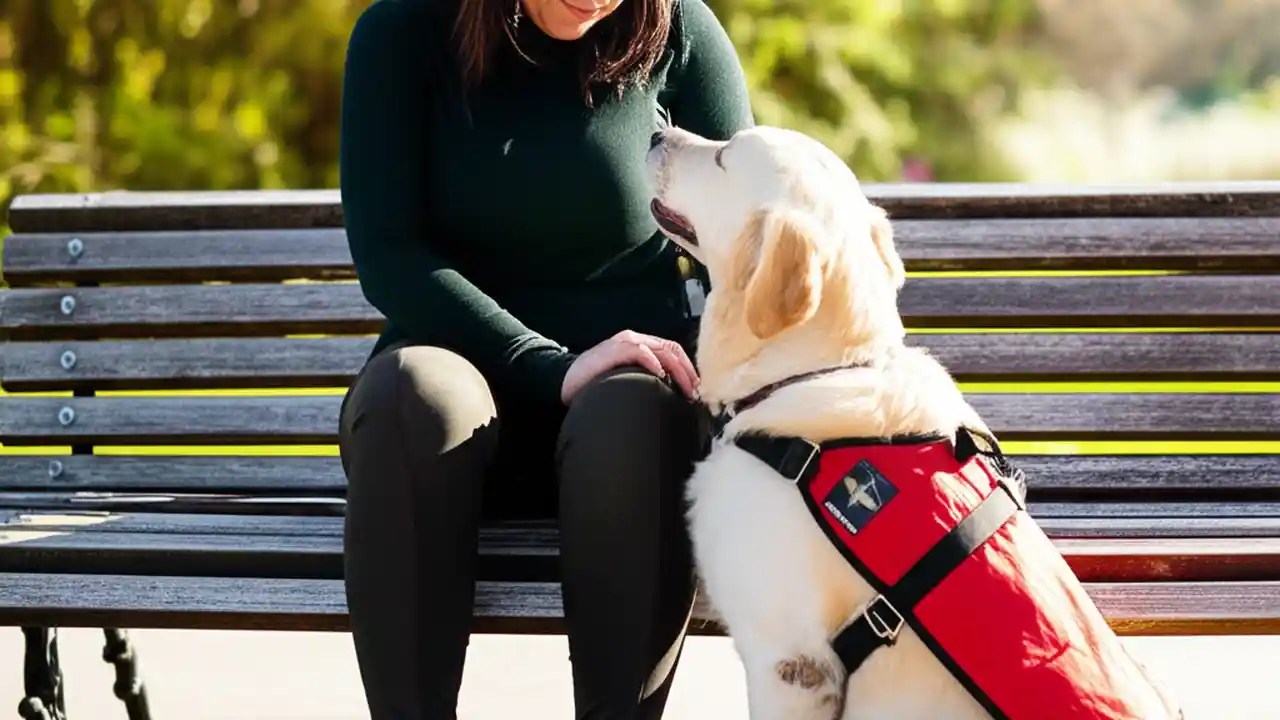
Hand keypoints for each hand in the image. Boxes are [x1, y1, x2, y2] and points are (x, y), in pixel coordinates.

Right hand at [560, 330, 699, 403]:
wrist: (566, 379)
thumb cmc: (598, 383)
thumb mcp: (628, 380)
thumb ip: (647, 381)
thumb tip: (673, 397)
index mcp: (642, 345)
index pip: (673, 351)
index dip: (689, 369)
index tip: (698, 390)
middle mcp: (636, 340)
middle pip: (672, 350)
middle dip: (688, 371)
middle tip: (696, 393)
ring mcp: (625, 342)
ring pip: (662, 349)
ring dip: (678, 369)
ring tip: (686, 388)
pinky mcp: (613, 349)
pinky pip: (639, 351)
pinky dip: (653, 361)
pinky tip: (661, 374)